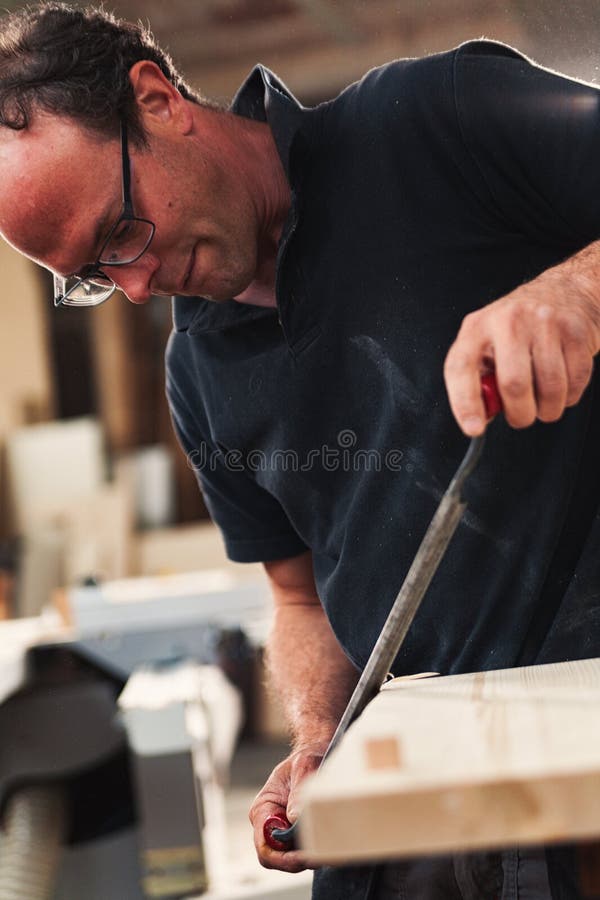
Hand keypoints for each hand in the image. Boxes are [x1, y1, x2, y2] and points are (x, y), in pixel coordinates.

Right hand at [249, 743, 326, 872]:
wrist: (316, 754)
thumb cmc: (307, 758)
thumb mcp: (304, 767)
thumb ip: (299, 792)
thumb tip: (295, 819)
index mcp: (263, 809)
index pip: (265, 847)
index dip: (283, 858)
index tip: (305, 856)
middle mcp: (269, 824)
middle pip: (277, 858)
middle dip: (298, 861)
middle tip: (321, 857)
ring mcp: (284, 831)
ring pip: (292, 858)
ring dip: (309, 856)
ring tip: (330, 848)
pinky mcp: (300, 834)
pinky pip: (306, 851)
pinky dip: (317, 850)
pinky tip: (332, 842)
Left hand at [444, 252, 599, 435]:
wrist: (566, 291)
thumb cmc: (520, 325)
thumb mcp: (488, 342)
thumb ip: (481, 378)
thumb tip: (481, 415)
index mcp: (477, 326)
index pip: (461, 367)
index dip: (465, 403)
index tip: (473, 428)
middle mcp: (508, 320)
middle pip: (513, 384)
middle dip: (519, 414)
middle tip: (521, 415)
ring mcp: (544, 323)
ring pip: (549, 389)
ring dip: (547, 409)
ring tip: (543, 401)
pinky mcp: (575, 331)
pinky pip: (575, 382)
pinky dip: (568, 397)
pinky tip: (561, 385)